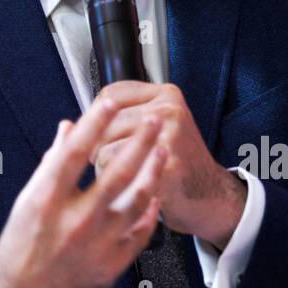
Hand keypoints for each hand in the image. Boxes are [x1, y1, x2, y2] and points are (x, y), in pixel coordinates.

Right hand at [0, 99, 167, 287]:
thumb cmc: (22, 246)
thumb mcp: (27, 200)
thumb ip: (51, 162)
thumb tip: (68, 129)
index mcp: (46, 200)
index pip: (75, 152)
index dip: (94, 123)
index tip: (109, 102)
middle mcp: (74, 221)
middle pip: (116, 172)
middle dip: (140, 141)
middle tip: (154, 121)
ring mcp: (96, 244)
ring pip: (137, 200)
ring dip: (153, 171)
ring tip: (162, 150)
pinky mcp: (112, 264)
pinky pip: (140, 231)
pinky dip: (150, 209)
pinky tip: (154, 193)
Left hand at [90, 81, 246, 247]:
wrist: (208, 193)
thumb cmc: (177, 159)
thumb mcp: (161, 123)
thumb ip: (128, 112)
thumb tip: (79, 120)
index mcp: (166, 94)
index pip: (110, 94)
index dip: (94, 116)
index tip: (95, 131)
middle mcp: (169, 110)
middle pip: (104, 122)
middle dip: (96, 145)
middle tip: (105, 159)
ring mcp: (170, 137)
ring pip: (105, 147)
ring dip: (102, 167)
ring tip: (119, 173)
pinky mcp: (166, 166)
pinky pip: (117, 171)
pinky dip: (114, 184)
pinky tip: (128, 186)